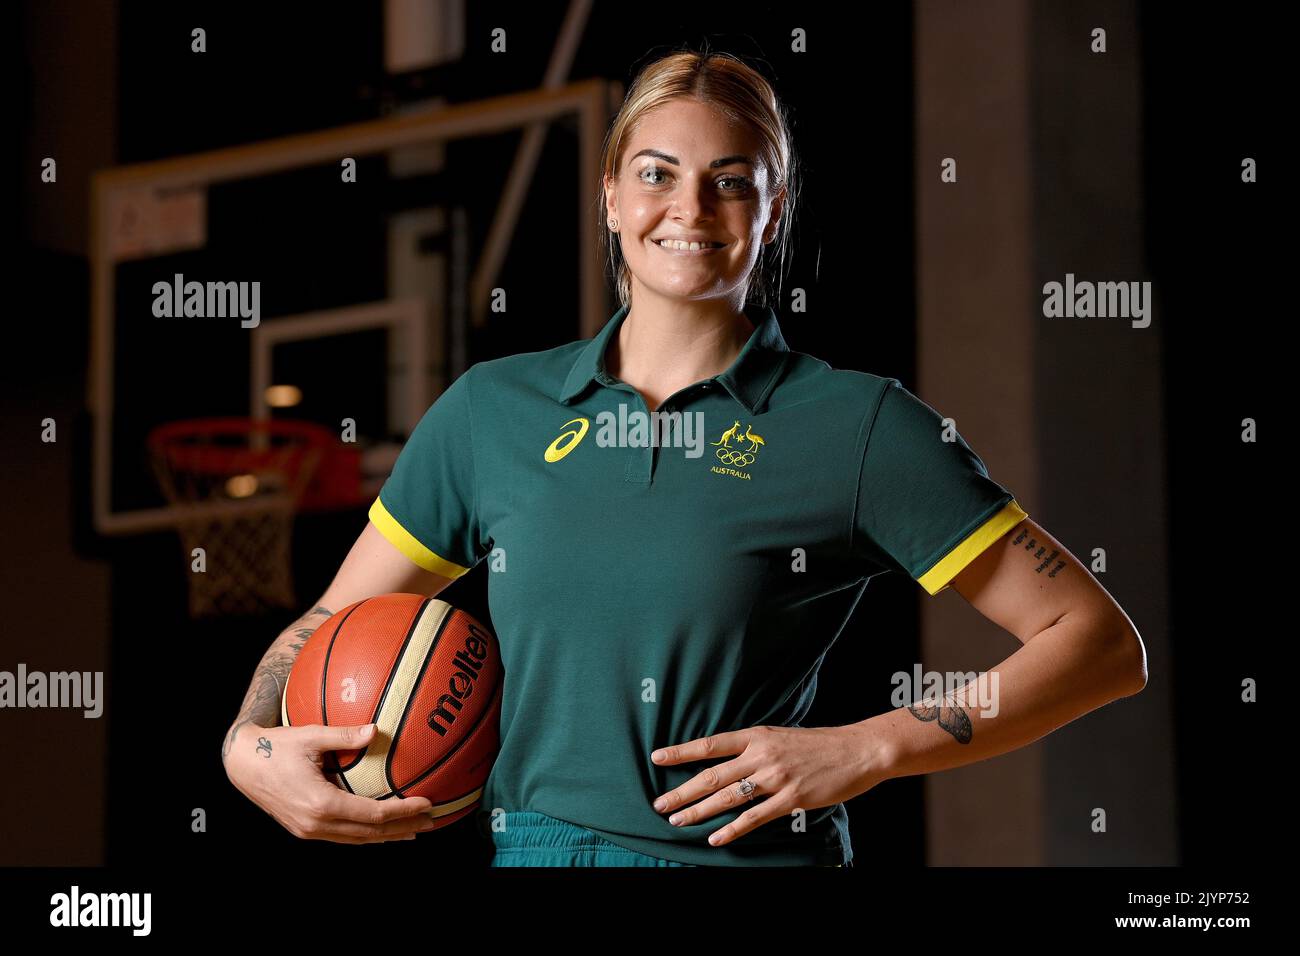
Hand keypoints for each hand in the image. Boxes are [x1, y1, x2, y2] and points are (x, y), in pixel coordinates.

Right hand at [223, 722, 436, 843]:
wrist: (241, 764)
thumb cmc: (275, 746)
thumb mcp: (310, 736)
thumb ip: (344, 735)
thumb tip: (377, 730)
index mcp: (321, 804)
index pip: (373, 815)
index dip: (403, 812)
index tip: (427, 803)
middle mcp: (316, 824)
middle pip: (370, 834)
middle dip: (403, 828)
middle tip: (432, 820)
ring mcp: (309, 831)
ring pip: (357, 840)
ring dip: (387, 835)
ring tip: (413, 830)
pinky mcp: (305, 830)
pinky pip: (343, 837)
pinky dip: (367, 834)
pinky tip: (381, 829)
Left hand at [648, 723, 889, 847]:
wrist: (857, 750)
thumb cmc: (819, 744)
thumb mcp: (781, 736)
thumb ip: (754, 747)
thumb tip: (728, 760)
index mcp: (757, 735)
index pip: (711, 744)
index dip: (682, 751)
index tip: (657, 757)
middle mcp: (761, 754)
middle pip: (712, 775)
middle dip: (682, 791)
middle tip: (659, 804)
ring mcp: (775, 777)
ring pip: (728, 796)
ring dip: (699, 810)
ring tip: (678, 820)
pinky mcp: (791, 799)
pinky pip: (754, 817)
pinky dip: (733, 828)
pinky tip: (716, 837)